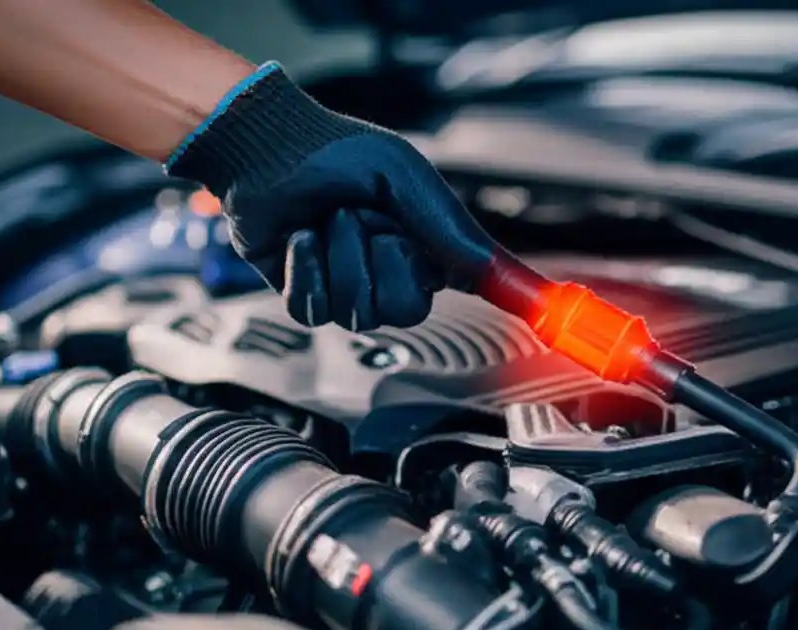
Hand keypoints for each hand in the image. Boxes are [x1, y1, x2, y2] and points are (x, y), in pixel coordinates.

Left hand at [167, 63, 497, 330]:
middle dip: (383, 261)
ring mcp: (347, 287)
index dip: (493, 292)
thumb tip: (490, 265)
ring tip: (327, 219)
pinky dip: (304, 269)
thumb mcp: (402, 176)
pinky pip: (313, 311)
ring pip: (357, 313)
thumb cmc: (334, 151)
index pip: (470, 281)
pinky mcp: (306, 295)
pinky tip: (299, 237)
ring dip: (338, 257)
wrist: (264, 149)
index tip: (533, 309)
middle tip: (365, 218)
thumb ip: (448, 226)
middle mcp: (391, 270)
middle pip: (408, 311)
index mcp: (426, 241)